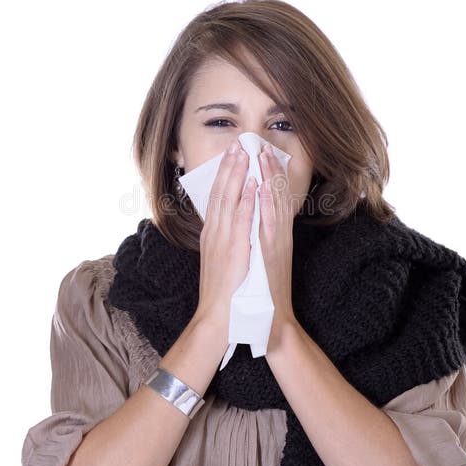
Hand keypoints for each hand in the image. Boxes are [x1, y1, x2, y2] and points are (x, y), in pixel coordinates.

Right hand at [194, 138, 256, 330]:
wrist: (219, 320)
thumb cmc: (224, 295)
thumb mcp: (220, 262)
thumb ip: (225, 241)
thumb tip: (232, 224)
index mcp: (212, 235)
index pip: (217, 197)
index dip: (224, 174)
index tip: (232, 155)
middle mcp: (216, 234)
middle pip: (222, 193)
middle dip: (231, 167)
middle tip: (238, 144)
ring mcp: (225, 241)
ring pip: (232, 200)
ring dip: (240, 175)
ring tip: (247, 153)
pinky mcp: (236, 251)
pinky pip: (244, 219)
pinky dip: (248, 199)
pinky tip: (253, 183)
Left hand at [257, 142, 295, 330]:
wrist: (265, 320)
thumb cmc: (258, 293)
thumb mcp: (257, 258)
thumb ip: (254, 237)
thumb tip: (246, 219)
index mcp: (271, 235)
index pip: (269, 198)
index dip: (265, 174)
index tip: (257, 153)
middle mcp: (275, 236)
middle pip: (273, 195)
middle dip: (266, 169)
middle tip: (258, 144)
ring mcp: (273, 243)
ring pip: (273, 204)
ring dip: (268, 177)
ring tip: (261, 154)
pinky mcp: (270, 254)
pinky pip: (268, 222)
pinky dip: (266, 202)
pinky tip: (262, 186)